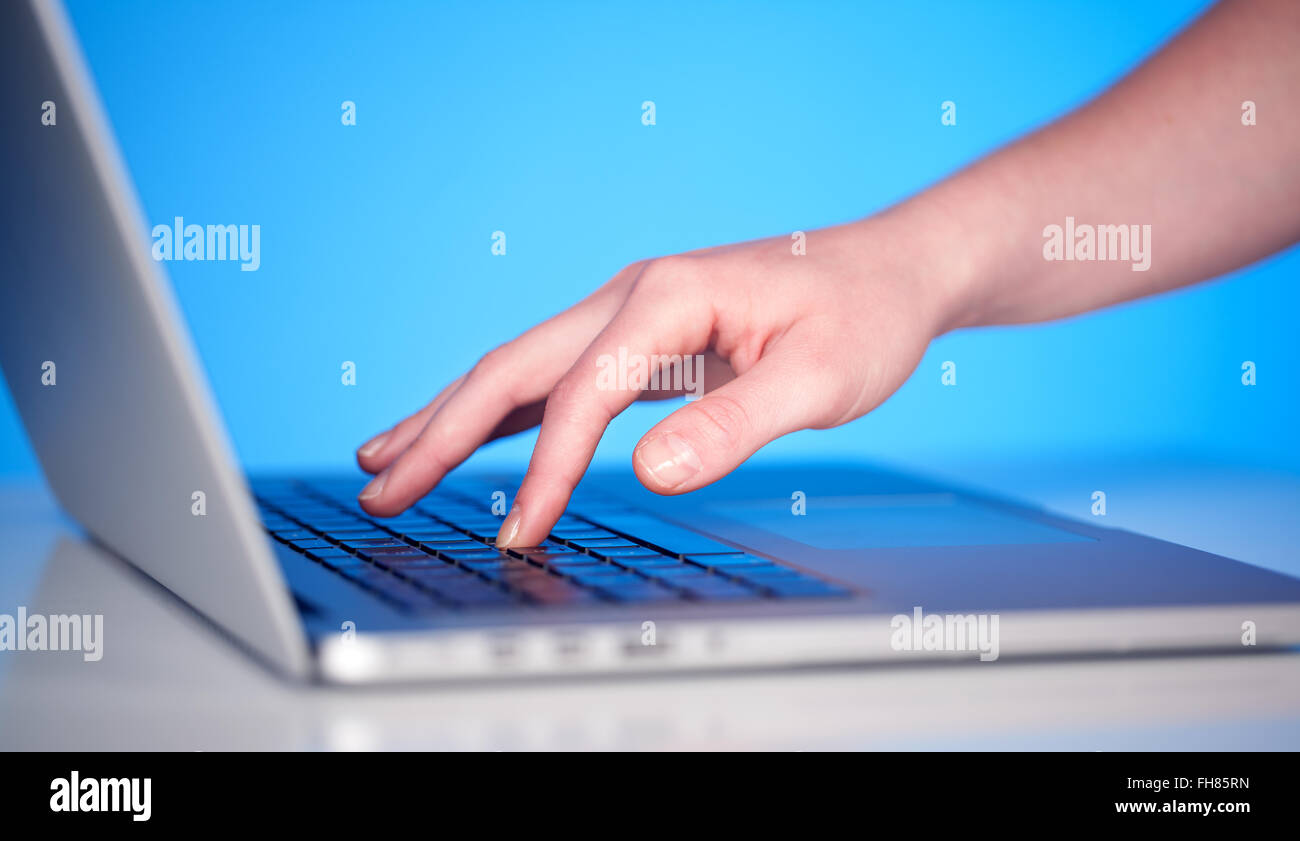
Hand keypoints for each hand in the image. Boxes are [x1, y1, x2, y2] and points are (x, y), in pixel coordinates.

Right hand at [354, 213, 961, 547]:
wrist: (886, 273)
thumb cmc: (861, 317)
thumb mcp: (821, 378)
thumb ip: (737, 424)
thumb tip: (651, 474)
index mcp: (666, 297)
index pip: (580, 394)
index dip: (547, 471)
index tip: (519, 535)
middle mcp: (630, 298)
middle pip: (512, 367)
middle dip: (440, 432)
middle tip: (380, 489)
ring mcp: (627, 317)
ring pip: (518, 369)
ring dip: (449, 418)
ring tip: (384, 463)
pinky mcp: (638, 342)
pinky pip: (552, 380)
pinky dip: (501, 416)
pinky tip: (466, 439)